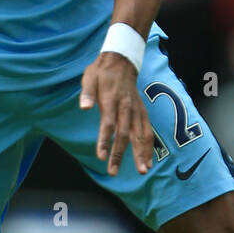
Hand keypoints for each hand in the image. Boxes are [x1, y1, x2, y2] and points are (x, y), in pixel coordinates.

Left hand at [80, 51, 152, 175]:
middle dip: (120, 154)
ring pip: (141, 134)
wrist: (122, 61)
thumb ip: (87, 93)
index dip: (105, 140)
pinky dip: (149, 146)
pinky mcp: (142, 112)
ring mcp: (136, 110)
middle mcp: (127, 107)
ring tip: (143, 170)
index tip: (101, 156)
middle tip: (114, 171)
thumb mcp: (89, 77)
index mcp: (112, 100)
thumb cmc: (102, 72)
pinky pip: (147, 131)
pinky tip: (148, 161)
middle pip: (125, 134)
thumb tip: (84, 107)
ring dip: (142, 153)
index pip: (108, 124)